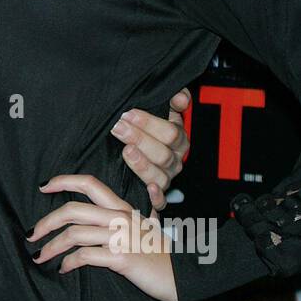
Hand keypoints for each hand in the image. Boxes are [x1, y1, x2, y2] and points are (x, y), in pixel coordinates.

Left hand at [29, 173, 179, 300]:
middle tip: (32, 235)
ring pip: (75, 234)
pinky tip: (64, 268)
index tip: (43, 186)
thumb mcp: (147, 227)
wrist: (185, 274)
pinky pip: (86, 256)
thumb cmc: (162, 253)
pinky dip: (69, 262)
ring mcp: (121, 237)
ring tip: (41, 256)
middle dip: (47, 222)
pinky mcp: (122, 258)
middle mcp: (120, 218)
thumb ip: (134, 214)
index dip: (63, 181)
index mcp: (122, 208)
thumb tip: (130, 201)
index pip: (90, 183)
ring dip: (52, 246)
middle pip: (73, 210)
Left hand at [112, 89, 190, 212]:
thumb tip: (181, 98)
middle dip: (139, 139)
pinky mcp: (156, 196)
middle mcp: (174, 160)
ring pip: (160, 176)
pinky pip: (161, 202)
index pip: (170, 132)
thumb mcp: (159, 107)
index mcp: (178, 139)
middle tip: (119, 128)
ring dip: (142, 164)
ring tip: (126, 151)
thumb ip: (173, 98)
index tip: (128, 114)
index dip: (149, 123)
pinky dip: (156, 198)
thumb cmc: (143, 126)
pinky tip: (148, 189)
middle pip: (163, 154)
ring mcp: (166, 179)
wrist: (129, 143)